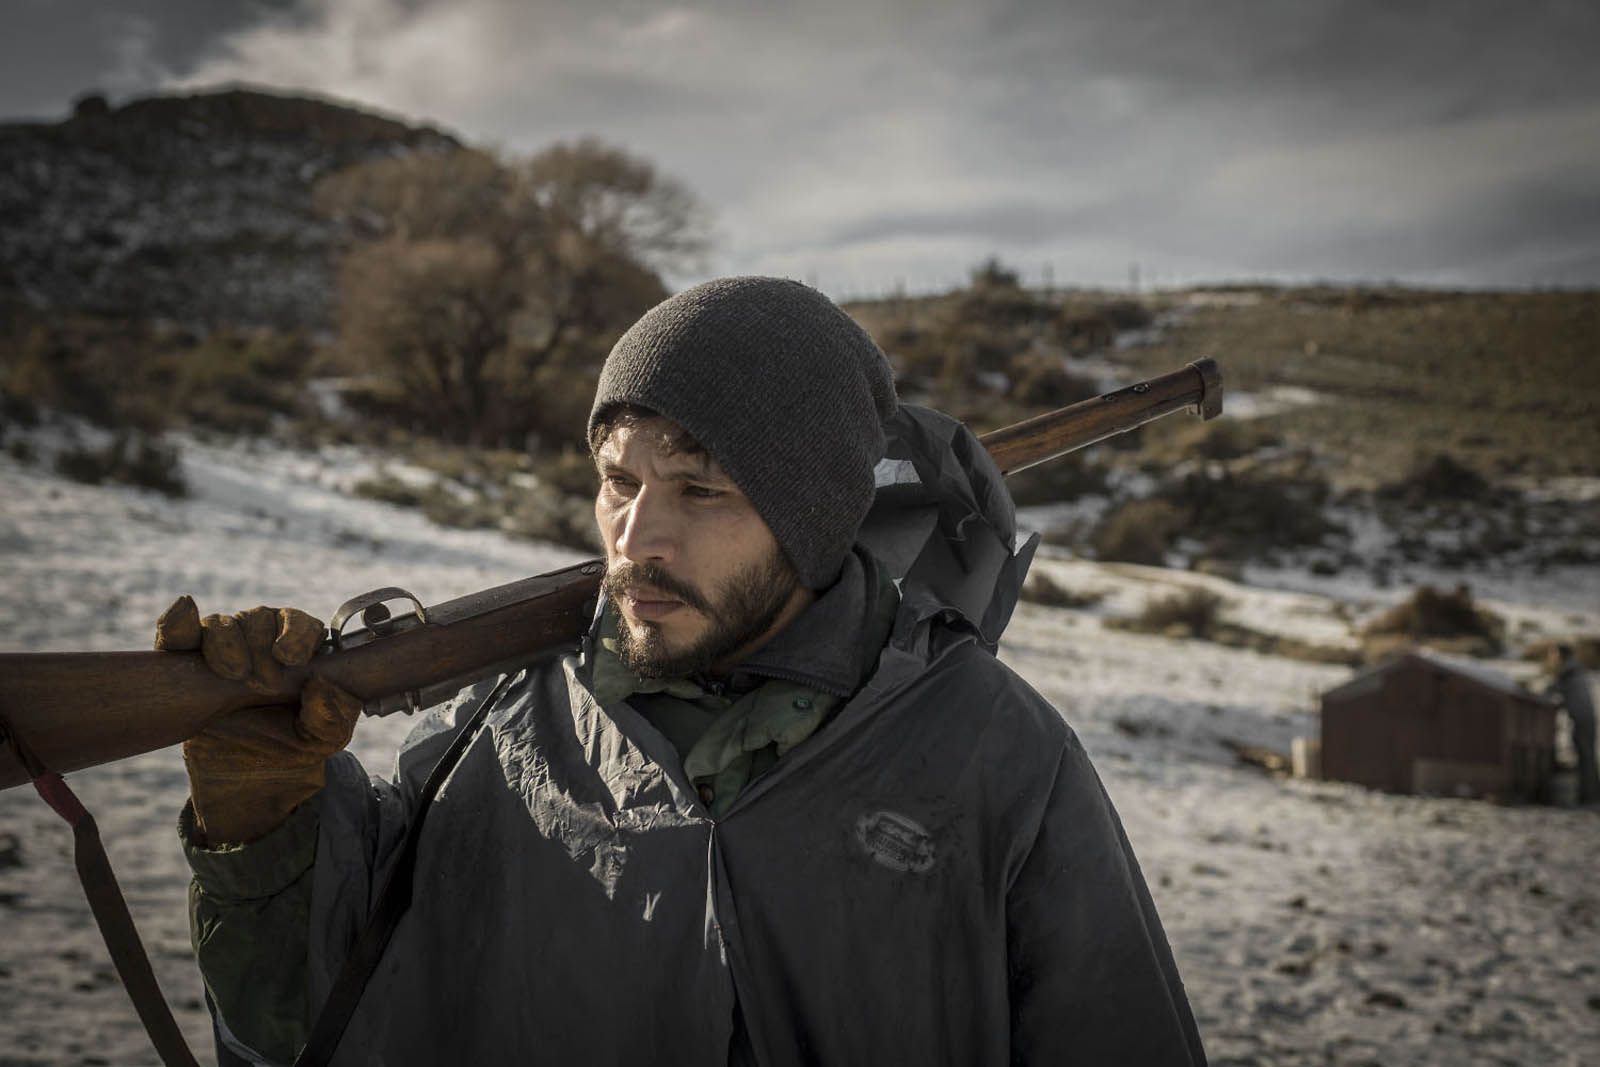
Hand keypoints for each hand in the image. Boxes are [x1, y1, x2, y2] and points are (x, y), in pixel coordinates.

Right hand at [156, 596, 360, 845]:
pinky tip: (185, 617)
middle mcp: (260, 641)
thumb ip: (334, 714)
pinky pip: (176, 632)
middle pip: (259, 618)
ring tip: (233, 677)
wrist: (244, 778)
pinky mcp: (183, 663)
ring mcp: (220, 649)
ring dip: (227, 644)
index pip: (300, 623)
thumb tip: (320, 685)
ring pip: (220, 624)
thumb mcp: (324, 738)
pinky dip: (178, 623)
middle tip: (262, 684)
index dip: (297, 633)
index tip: (291, 658)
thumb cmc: (290, 746)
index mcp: (299, 649)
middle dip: (261, 647)